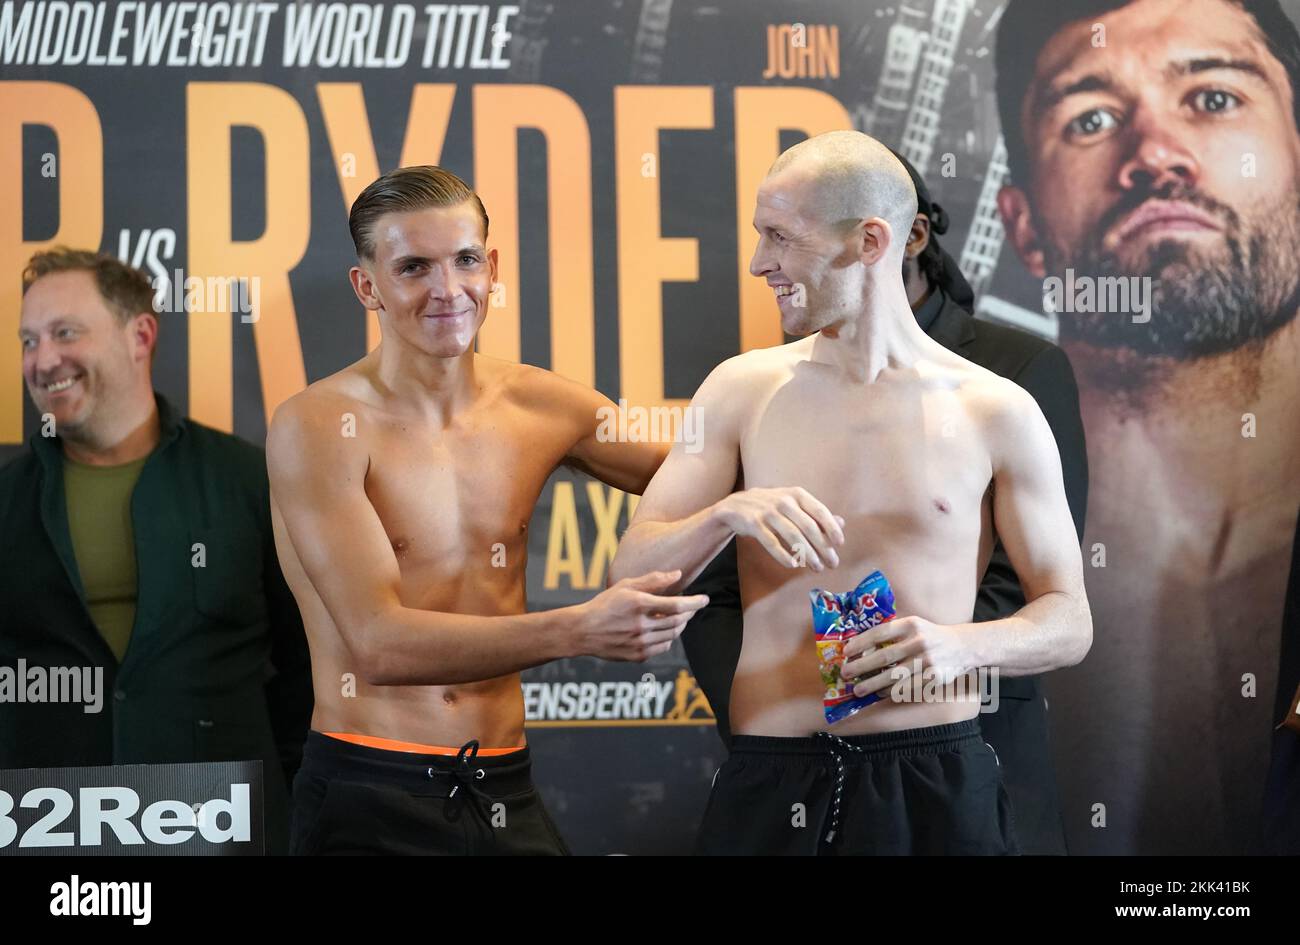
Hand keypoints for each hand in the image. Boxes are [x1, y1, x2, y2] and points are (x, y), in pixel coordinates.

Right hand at [573, 570, 708, 661]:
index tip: (705, 599)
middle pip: (677, 621)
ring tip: (680, 617)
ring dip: (681, 625)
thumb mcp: (626, 586)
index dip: (694, 602)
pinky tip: (664, 630)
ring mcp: (639, 643)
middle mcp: (640, 625)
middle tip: (693, 607)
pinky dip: (669, 638)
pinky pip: (663, 647)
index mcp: (638, 604)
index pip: (676, 605)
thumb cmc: (605, 604)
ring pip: (672, 635)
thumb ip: (653, 580)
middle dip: (690, 613)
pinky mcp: (637, 656)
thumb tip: (678, 574)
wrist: (583, 631)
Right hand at [718, 487, 844, 571]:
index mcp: (796, 494)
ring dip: (807, 554)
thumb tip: (841, 523)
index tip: (840, 544)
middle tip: (832, 563)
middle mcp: (783, 500)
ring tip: (817, 568)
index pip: (819, 510)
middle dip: (823, 547)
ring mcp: (767, 512)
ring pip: (792, 536)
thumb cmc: (771, 507)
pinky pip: (771, 543)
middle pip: (808, 526)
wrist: (735, 506)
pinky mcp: (753, 524)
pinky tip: (793, 565)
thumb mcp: (793, 504)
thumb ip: (816, 513)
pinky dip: (783, 555)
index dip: (831, 527)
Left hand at [840, 615, 973, 698]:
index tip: (846, 651)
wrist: (963, 646)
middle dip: (862, 666)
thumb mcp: (915, 625)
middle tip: (846, 673)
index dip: (861, 642)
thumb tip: (861, 645)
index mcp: (911, 624)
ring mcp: (928, 660)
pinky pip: (908, 687)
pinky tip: (880, 694)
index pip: (880, 632)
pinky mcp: (935, 676)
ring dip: (873, 684)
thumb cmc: (930, 636)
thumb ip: (893, 632)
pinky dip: (891, 691)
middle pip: (884, 655)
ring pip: (894, 675)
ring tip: (858, 690)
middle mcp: (919, 640)